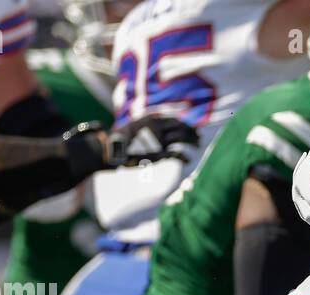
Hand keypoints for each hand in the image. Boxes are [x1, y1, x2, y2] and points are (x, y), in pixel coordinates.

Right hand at [63, 118, 198, 177]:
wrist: (111, 149)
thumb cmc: (122, 141)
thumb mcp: (136, 128)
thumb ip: (148, 127)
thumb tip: (156, 126)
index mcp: (152, 119)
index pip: (174, 119)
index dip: (185, 124)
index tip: (193, 128)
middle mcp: (157, 127)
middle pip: (181, 127)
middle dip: (191, 132)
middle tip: (198, 138)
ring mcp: (158, 140)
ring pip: (181, 137)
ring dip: (192, 141)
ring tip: (197, 145)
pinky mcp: (157, 153)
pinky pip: (175, 154)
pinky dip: (183, 156)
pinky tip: (188, 160)